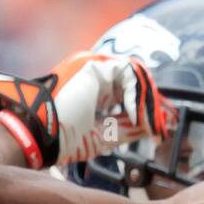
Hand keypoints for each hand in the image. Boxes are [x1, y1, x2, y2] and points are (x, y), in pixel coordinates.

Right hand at [0, 52, 174, 169]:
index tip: (160, 130)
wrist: (39, 136)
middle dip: (153, 106)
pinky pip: (129, 73)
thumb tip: (153, 127)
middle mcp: (94, 74)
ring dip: (148, 101)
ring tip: (151, 124)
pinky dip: (137, 95)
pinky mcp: (94, 65)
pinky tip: (135, 115)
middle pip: (137, 83)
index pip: (129, 94)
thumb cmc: (62, 139)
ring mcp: (93, 66)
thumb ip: (128, 128)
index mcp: (93, 89)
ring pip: (137, 75)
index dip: (147, 111)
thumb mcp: (103, 136)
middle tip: (164, 127)